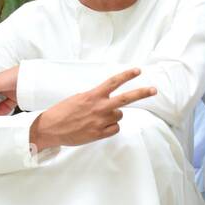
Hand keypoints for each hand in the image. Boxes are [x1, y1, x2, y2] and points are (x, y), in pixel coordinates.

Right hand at [29, 69, 156, 152]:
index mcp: (92, 95)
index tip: (138, 70)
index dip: (127, 75)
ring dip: (113, 116)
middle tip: (154, 90)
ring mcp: (100, 121)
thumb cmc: (63, 112)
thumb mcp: (79, 98)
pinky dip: (110, 128)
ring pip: (119, 115)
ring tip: (97, 118)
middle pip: (126, 98)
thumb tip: (107, 100)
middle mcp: (99, 107)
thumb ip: (95, 98)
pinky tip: (98, 127)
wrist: (51, 128)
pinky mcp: (100, 134)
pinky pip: (115, 128)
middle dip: (142, 93)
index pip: (113, 82)